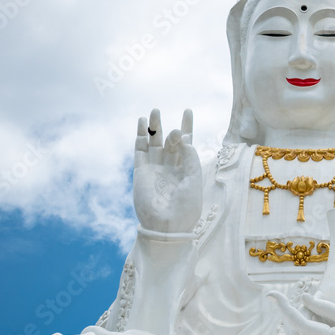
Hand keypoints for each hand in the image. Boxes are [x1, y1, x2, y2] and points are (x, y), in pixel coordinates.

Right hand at [133, 108, 202, 232]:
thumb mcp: (195, 178)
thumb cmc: (186, 205)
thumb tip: (184, 137)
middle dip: (170, 129)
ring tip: (153, 111)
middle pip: (169, 141)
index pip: (186, 143)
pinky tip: (141, 124)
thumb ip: (191, 156)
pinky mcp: (141, 172)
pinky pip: (140, 151)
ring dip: (153, 127)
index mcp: (186, 169)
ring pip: (154, 142)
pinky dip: (140, 137)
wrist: (168, 224)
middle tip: (169, 122)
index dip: (186, 127)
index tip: (187, 110)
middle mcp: (170, 167)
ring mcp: (155, 168)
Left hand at [268, 290, 334, 334]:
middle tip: (319, 295)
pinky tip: (318, 315)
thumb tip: (304, 297)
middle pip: (299, 322)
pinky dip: (306, 320)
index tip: (271, 294)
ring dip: (305, 312)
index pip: (301, 323)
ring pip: (298, 328)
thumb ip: (325, 308)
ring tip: (321, 303)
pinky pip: (301, 334)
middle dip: (304, 306)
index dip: (285, 309)